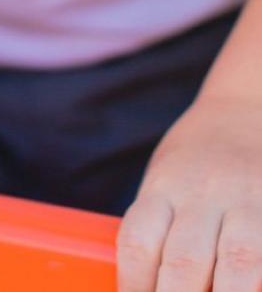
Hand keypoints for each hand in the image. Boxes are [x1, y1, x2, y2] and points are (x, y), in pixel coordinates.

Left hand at [117, 92, 261, 291]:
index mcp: (166, 186)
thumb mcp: (165, 177)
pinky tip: (251, 289)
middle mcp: (206, 194)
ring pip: (237, 265)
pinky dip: (259, 282)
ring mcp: (249, 204)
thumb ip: (156, 226)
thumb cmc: (197, 159)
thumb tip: (140, 286)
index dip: (134, 287)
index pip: (138, 243)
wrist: (248, 108)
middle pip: (185, 262)